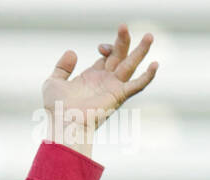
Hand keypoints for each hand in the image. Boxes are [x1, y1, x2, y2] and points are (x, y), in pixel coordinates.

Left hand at [43, 25, 157, 150]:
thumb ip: (62, 67)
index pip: (108, 56)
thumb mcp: (54, 83)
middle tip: (123, 26)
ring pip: (131, 65)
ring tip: (149, 36)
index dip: (108, 47)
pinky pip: (137, 86)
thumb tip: (72, 52)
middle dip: (123, 40)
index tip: (101, 47)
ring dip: (141, 51)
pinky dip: (147, 77)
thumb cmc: (56, 109)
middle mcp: (105, 81)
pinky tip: (155, 65)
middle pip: (120, 55)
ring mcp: (113, 88)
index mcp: (93, 76)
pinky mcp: (118, 96)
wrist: (63, 123)